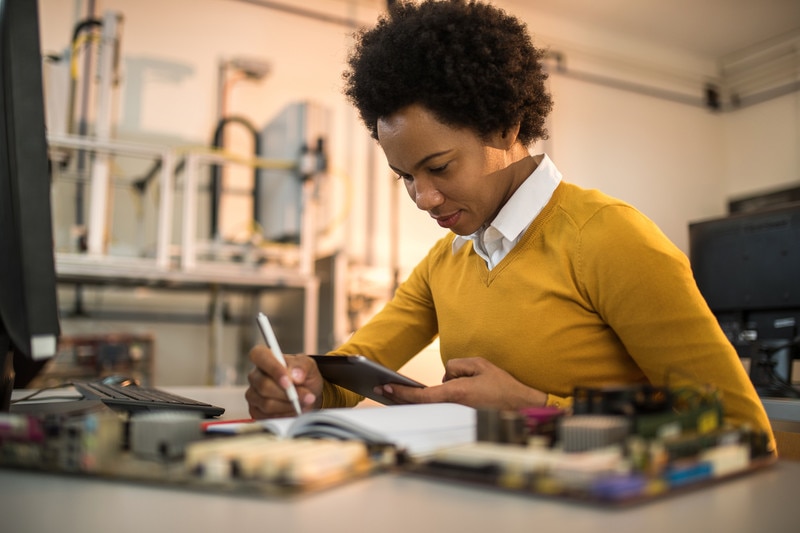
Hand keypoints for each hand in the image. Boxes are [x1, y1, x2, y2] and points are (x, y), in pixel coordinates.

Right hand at [245, 346, 323, 417]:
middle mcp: (255, 376)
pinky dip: (285, 415)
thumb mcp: (308, 366)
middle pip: (264, 386)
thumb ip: (302, 366)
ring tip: (304, 403)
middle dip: (288, 393)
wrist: (307, 394)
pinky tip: (294, 411)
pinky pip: (268, 417)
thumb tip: (294, 375)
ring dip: (289, 405)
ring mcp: (253, 395)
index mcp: (264, 358)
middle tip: (307, 396)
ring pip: (267, 404)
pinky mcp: (255, 411)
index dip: (273, 369)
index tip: (288, 381)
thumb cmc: (304, 376)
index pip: (259, 356)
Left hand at [375, 357, 546, 409]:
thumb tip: (445, 376)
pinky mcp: (462, 417)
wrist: (521, 407)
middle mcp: (454, 407)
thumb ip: (457, 365)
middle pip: (423, 402)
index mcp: (456, 393)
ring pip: (435, 403)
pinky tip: (428, 397)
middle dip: (404, 396)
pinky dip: (435, 402)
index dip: (401, 392)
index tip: (386, 388)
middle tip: (383, 390)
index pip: (422, 395)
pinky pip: (443, 407)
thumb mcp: (480, 365)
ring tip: (405, 391)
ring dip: (426, 397)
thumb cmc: (503, 387)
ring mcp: (457, 414)